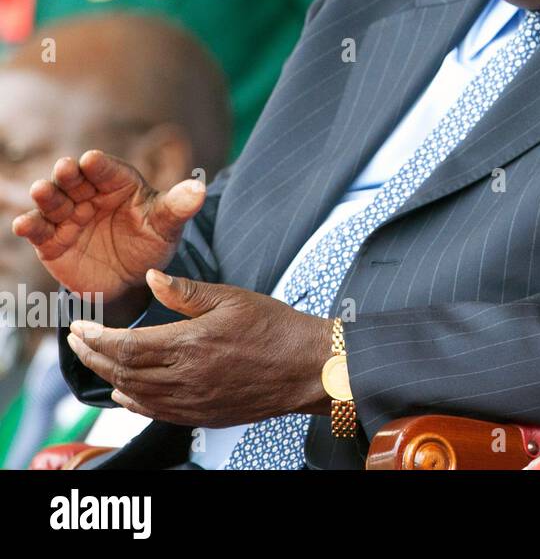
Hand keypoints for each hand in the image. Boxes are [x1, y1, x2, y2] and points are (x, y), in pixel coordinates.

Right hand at [11, 151, 204, 313]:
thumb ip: (179, 206)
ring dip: (47, 196)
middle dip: (69, 174)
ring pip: (54, 202)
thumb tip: (200, 189)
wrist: (131, 280)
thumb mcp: (167, 226)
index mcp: (119, 184)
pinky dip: (30, 226)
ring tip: (42, 190)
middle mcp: (90, 195)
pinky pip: (39, 231)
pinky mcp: (52, 241)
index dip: (100, 165)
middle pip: (76, 181)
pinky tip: (23, 224)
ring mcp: (69, 217)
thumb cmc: (151, 243)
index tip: (92, 159)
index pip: (108, 170)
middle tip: (66, 168)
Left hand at [66, 270, 333, 426]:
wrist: (308, 367)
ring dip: (107, 377)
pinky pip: (154, 412)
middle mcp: (185, 378)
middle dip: (92, 356)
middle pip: (122, 371)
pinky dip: (131, 402)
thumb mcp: (232, 298)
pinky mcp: (202, 415)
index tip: (79, 327)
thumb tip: (151, 278)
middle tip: (76, 342)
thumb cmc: (275, 328)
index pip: (125, 345)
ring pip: (134, 394)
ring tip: (94, 361)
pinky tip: (123, 393)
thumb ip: (186, 292)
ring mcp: (192, 401)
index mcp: (190, 344)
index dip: (95, 338)